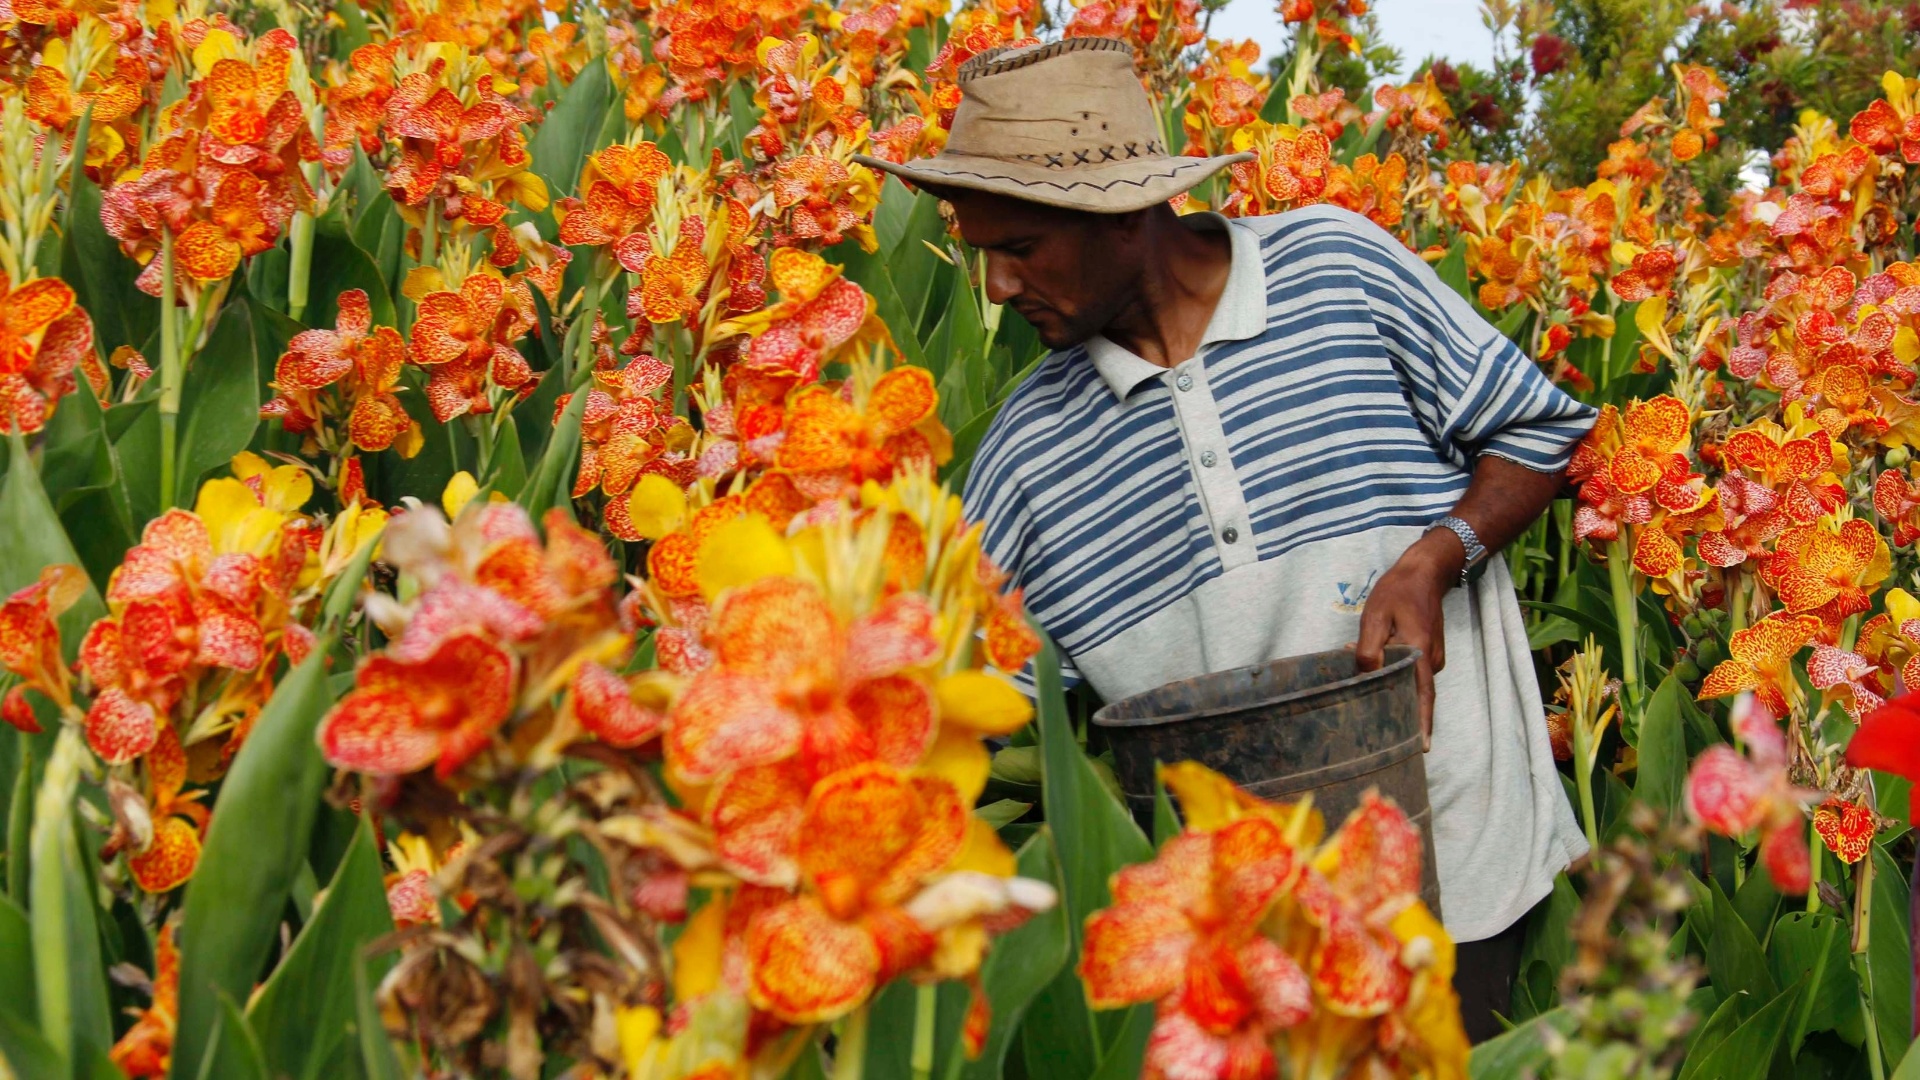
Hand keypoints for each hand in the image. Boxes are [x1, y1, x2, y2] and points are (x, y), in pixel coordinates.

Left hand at [1354, 530, 1461, 750]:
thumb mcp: (1374, 616)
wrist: (1424, 571)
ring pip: (1411, 682)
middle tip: (1385, 739)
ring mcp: (1432, 657)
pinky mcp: (1428, 652)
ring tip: (1369, 705)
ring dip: (1392, 690)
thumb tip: (1366, 675)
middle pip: (1417, 695)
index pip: (1422, 696)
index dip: (1421, 723)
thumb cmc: (1398, 592)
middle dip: (1403, 717)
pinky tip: (1373, 673)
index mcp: (1420, 653)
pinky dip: (1395, 676)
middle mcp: (1431, 660)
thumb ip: (1369, 648)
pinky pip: (1411, 671)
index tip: (1422, 747)